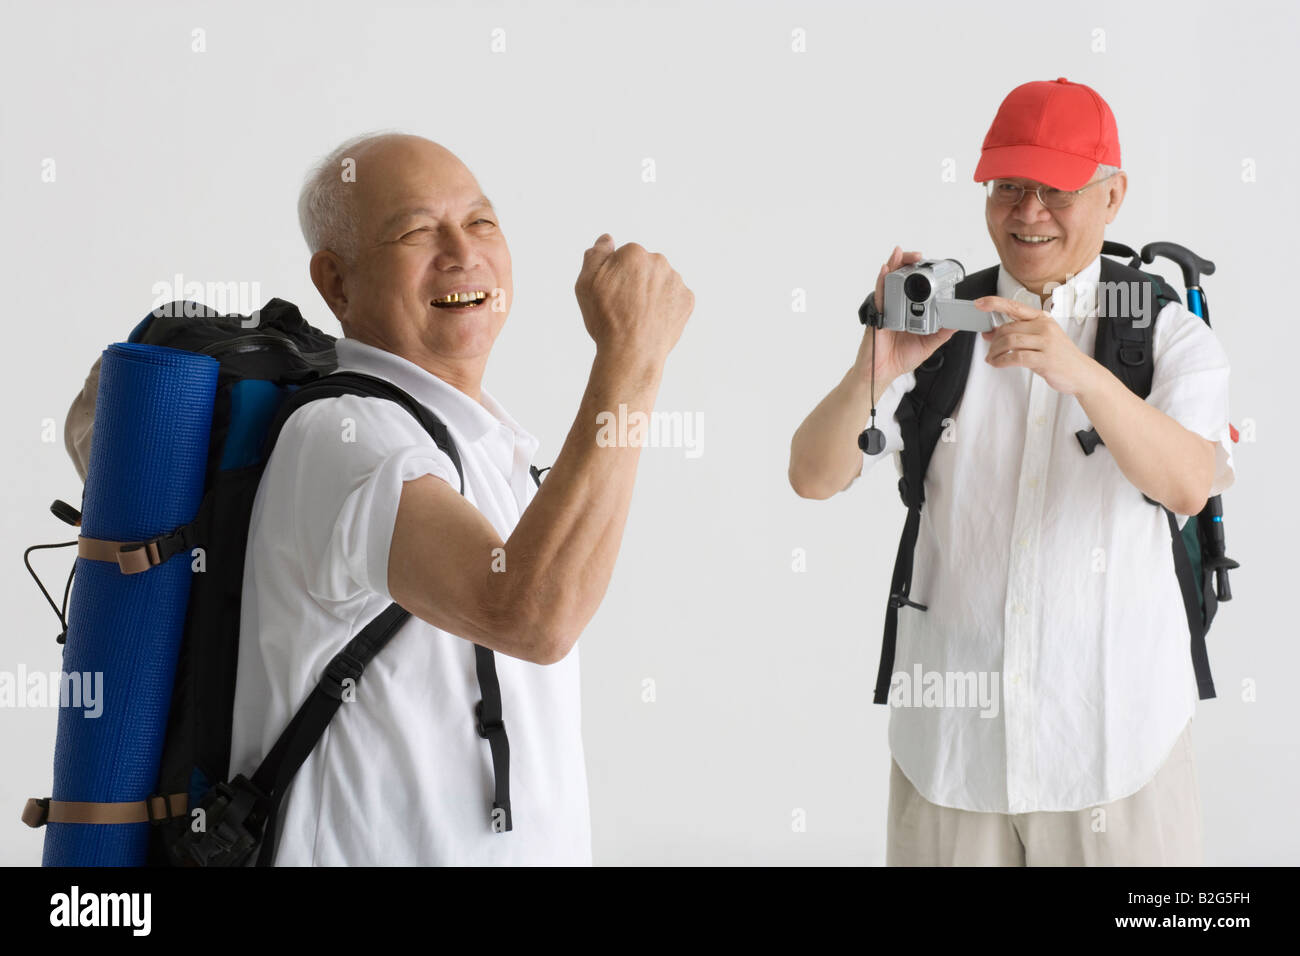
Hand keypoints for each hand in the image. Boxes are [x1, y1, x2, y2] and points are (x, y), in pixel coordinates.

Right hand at [575, 233, 693, 361]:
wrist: (632, 353)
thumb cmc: (606, 319)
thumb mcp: (586, 284)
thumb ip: (596, 255)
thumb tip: (608, 239)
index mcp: (633, 253)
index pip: (623, 257)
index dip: (614, 276)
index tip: (611, 293)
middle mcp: (659, 261)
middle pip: (644, 267)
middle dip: (636, 281)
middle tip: (625, 306)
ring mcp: (676, 281)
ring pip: (661, 281)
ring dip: (652, 292)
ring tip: (640, 316)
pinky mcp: (688, 300)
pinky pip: (675, 297)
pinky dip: (666, 306)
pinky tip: (654, 320)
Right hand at [852, 246, 955, 387]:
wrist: (883, 372)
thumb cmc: (900, 358)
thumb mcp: (928, 344)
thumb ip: (942, 333)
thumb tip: (957, 322)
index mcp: (910, 310)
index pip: (917, 285)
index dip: (922, 272)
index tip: (932, 265)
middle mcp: (897, 305)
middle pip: (902, 276)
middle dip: (909, 261)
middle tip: (919, 255)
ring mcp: (886, 308)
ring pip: (889, 280)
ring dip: (894, 263)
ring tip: (900, 253)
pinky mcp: (877, 314)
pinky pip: (878, 294)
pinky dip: (881, 281)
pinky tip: (885, 269)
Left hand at [977, 295, 1099, 395]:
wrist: (1081, 373)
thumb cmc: (1059, 356)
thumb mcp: (1041, 339)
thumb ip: (1018, 334)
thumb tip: (990, 333)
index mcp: (1043, 319)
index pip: (1015, 306)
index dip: (995, 303)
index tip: (979, 303)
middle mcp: (1044, 327)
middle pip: (1008, 328)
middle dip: (993, 340)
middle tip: (989, 349)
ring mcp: (1046, 343)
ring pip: (1009, 342)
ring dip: (994, 352)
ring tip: (991, 358)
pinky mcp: (1044, 359)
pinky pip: (1015, 358)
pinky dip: (1001, 361)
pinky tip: (996, 364)